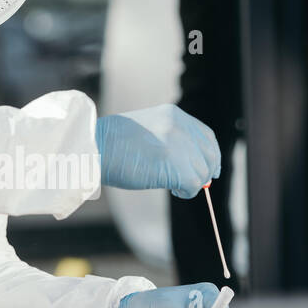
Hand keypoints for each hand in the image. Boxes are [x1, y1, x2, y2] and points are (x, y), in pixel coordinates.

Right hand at [95, 104, 219, 198]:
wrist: (96, 148)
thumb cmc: (111, 143)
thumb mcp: (146, 129)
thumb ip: (168, 139)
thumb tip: (185, 163)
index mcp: (173, 115)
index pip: (205, 135)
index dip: (211, 154)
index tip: (211, 168)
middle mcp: (180, 127)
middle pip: (208, 154)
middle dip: (204, 171)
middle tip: (193, 184)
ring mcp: (179, 146)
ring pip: (202, 171)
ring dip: (191, 183)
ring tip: (173, 186)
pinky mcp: (176, 167)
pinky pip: (193, 185)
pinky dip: (186, 192)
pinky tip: (173, 190)